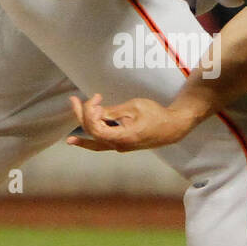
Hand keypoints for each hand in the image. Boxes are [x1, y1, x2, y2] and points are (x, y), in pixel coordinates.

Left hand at [66, 93, 197, 151]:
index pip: (96, 129)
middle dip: (81, 115)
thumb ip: (113, 111)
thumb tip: (95, 111)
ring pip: (94, 140)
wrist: (172, 128)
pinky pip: (101, 142)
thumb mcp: (134, 107)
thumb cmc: (156, 116)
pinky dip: (90, 134)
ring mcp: (119, 146)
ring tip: (74, 110)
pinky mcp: (121, 143)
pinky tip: (80, 132)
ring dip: (83, 125)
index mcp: (123, 137)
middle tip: (73, 100)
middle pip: (92, 134)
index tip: (97, 99)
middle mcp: (119, 145)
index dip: (90, 113)